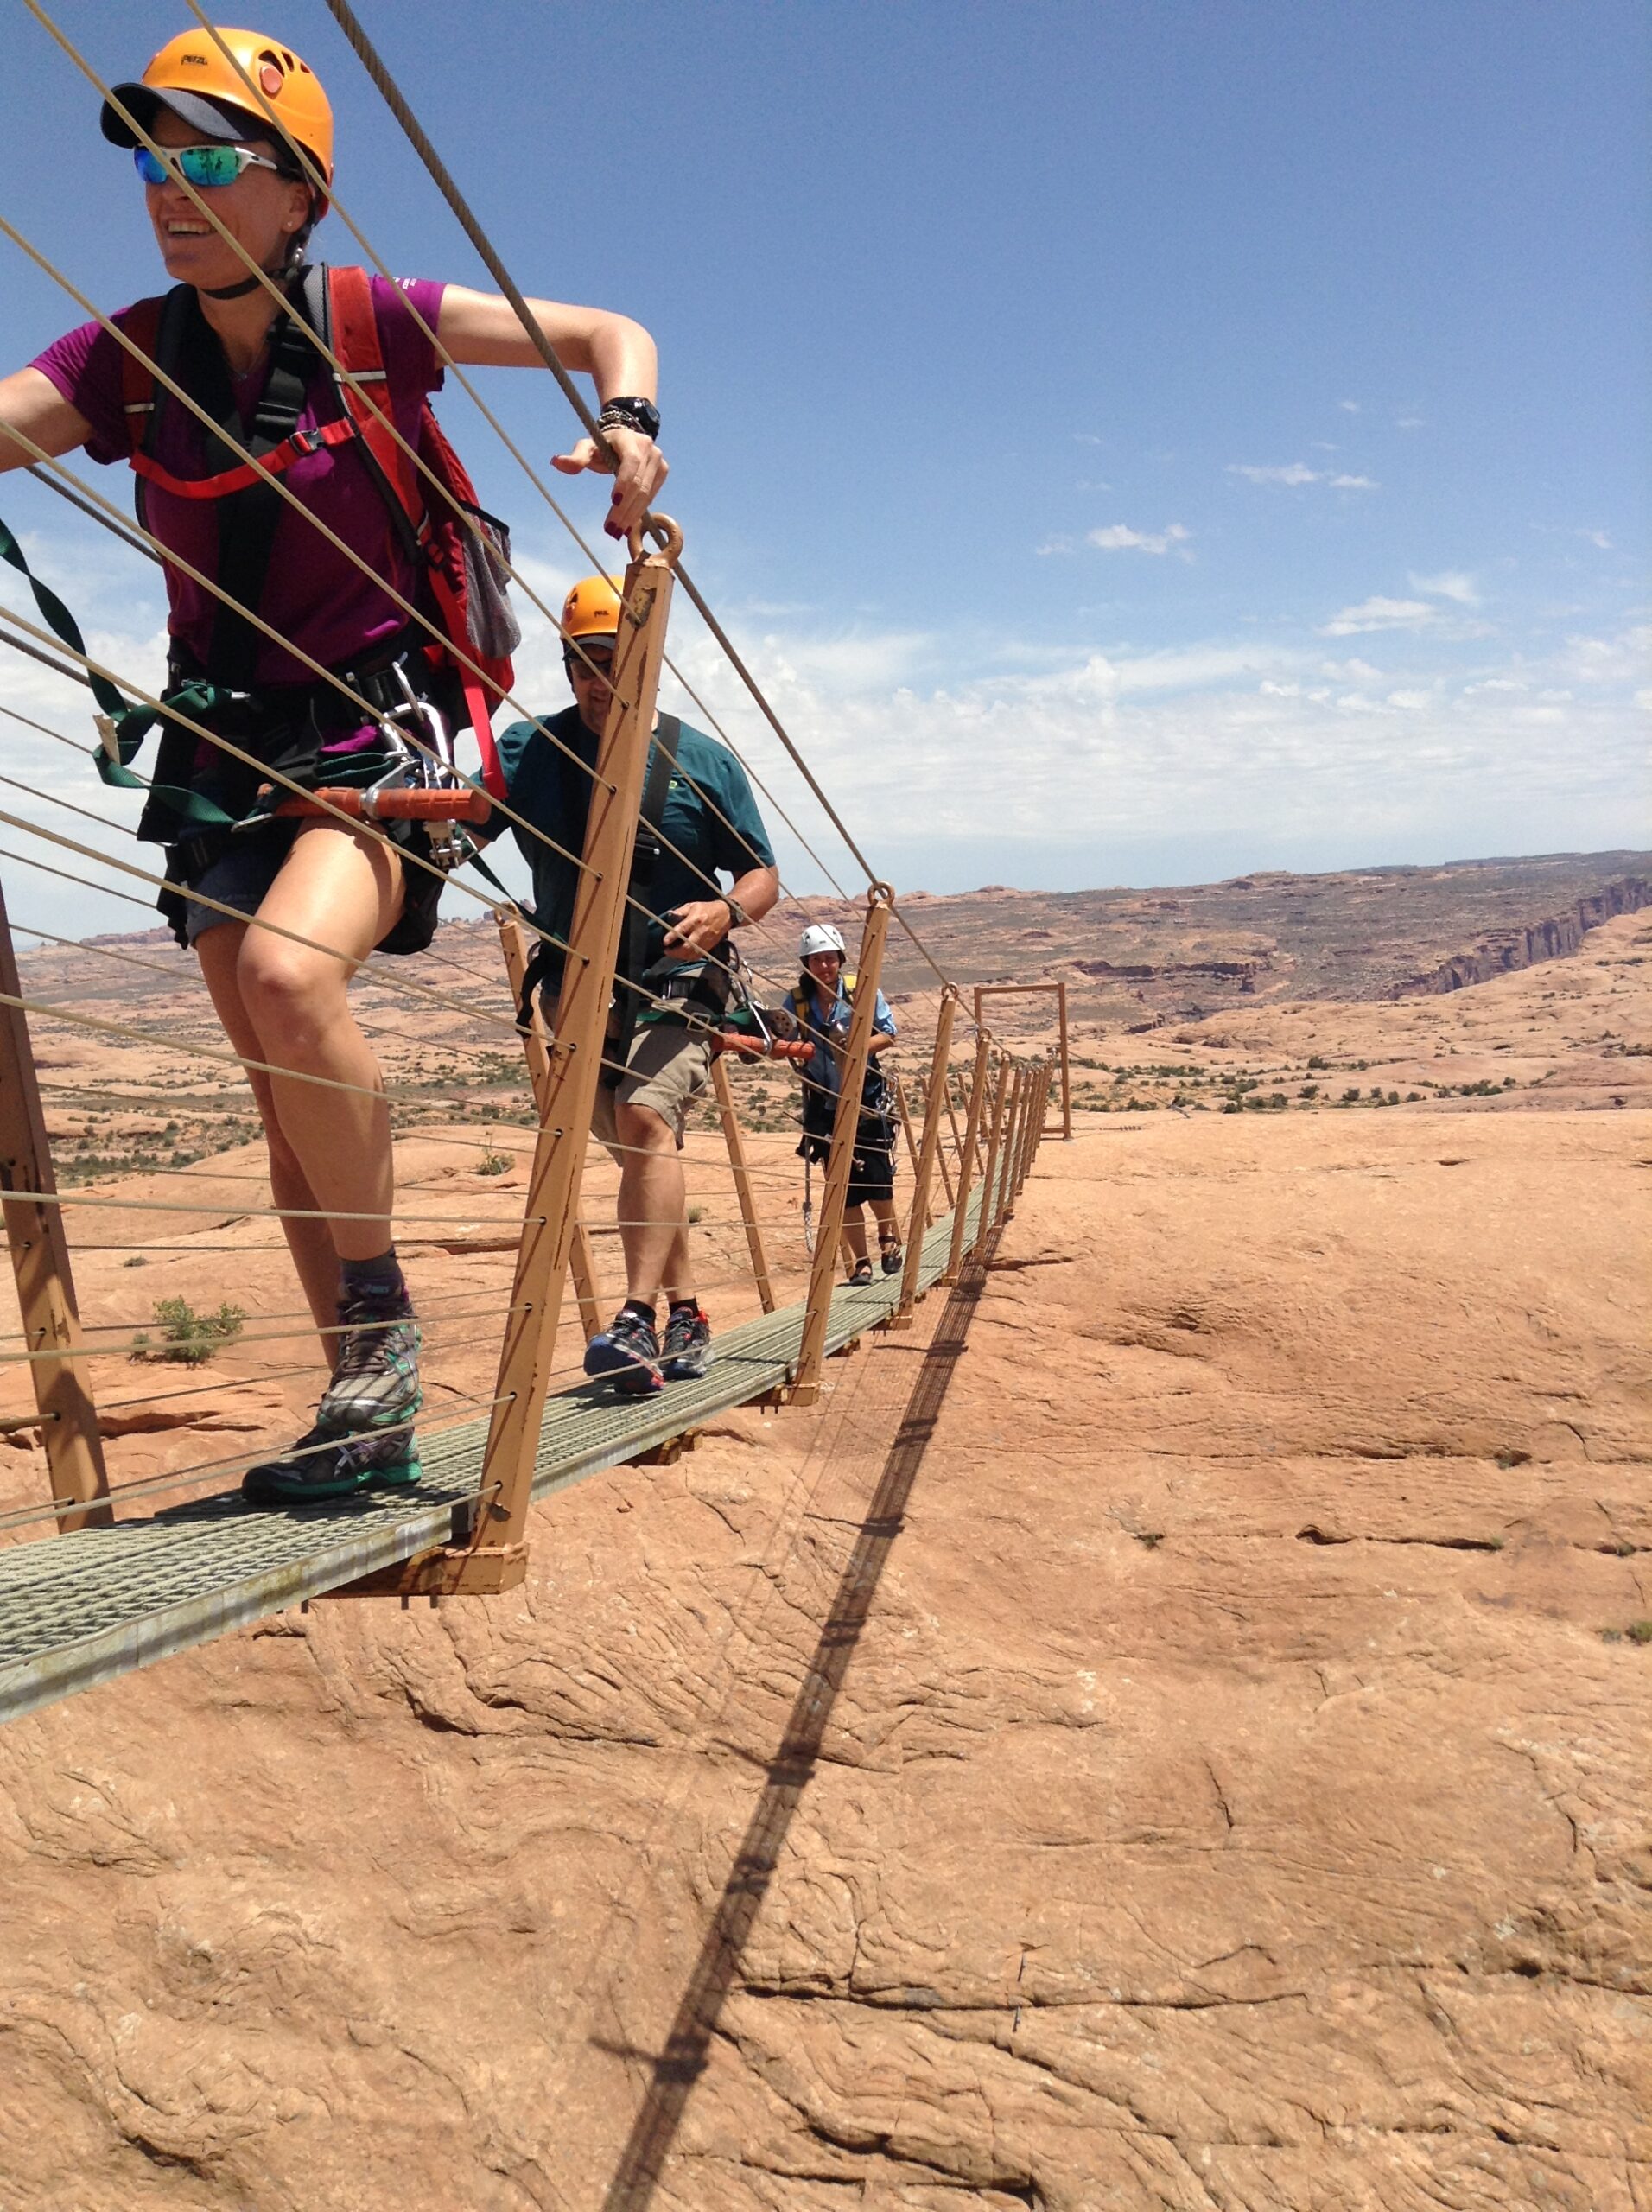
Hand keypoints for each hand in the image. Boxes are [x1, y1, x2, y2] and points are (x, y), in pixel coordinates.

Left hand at [551, 424, 668, 538]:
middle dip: (624, 508)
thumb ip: (575, 457)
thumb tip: (555, 461)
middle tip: (611, 529)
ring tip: (617, 532)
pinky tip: (627, 525)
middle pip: (638, 484)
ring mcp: (659, 461)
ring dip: (632, 515)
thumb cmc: (603, 445)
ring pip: (646, 493)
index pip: (631, 463)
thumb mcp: (588, 447)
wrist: (627, 437)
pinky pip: (650, 496)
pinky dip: (638, 512)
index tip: (613, 503)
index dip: (624, 483)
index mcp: (630, 440)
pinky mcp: (663, 472)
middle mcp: (649, 449)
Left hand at [661, 899, 730, 960]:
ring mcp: (706, 940)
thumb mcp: (692, 905)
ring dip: (681, 956)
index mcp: (696, 919)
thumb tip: (670, 915)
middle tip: (667, 951)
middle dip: (675, 951)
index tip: (665, 941)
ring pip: (692, 953)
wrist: (725, 914)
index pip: (683, 929)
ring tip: (673, 953)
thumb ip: (680, 911)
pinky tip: (683, 955)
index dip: (673, 936)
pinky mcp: (709, 946)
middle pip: (688, 945)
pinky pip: (698, 955)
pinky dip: (689, 957)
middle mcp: (701, 931)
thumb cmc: (707, 909)